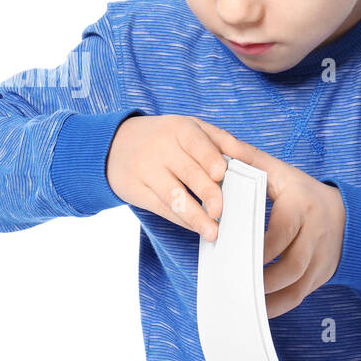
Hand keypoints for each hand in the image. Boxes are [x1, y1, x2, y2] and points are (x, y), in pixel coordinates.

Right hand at [105, 114, 228, 238]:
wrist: (114, 144)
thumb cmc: (165, 138)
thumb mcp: (189, 128)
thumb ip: (219, 140)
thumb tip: (245, 155)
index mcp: (179, 129)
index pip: (197, 144)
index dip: (210, 160)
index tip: (222, 176)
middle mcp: (161, 148)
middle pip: (188, 173)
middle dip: (207, 194)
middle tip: (221, 212)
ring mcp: (145, 170)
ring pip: (173, 197)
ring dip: (195, 216)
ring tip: (213, 232)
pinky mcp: (135, 191)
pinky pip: (162, 209)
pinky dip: (182, 221)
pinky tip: (197, 228)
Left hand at [205, 131, 346, 318]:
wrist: (346, 216)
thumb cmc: (304, 193)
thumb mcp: (282, 172)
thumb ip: (251, 159)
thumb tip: (221, 146)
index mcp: (302, 207)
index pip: (280, 233)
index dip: (257, 249)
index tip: (232, 253)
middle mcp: (316, 235)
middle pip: (291, 265)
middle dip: (261, 278)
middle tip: (232, 282)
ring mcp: (321, 258)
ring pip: (295, 285)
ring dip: (267, 295)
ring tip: (240, 297)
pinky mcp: (321, 276)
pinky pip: (299, 297)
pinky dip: (277, 306)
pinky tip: (257, 308)